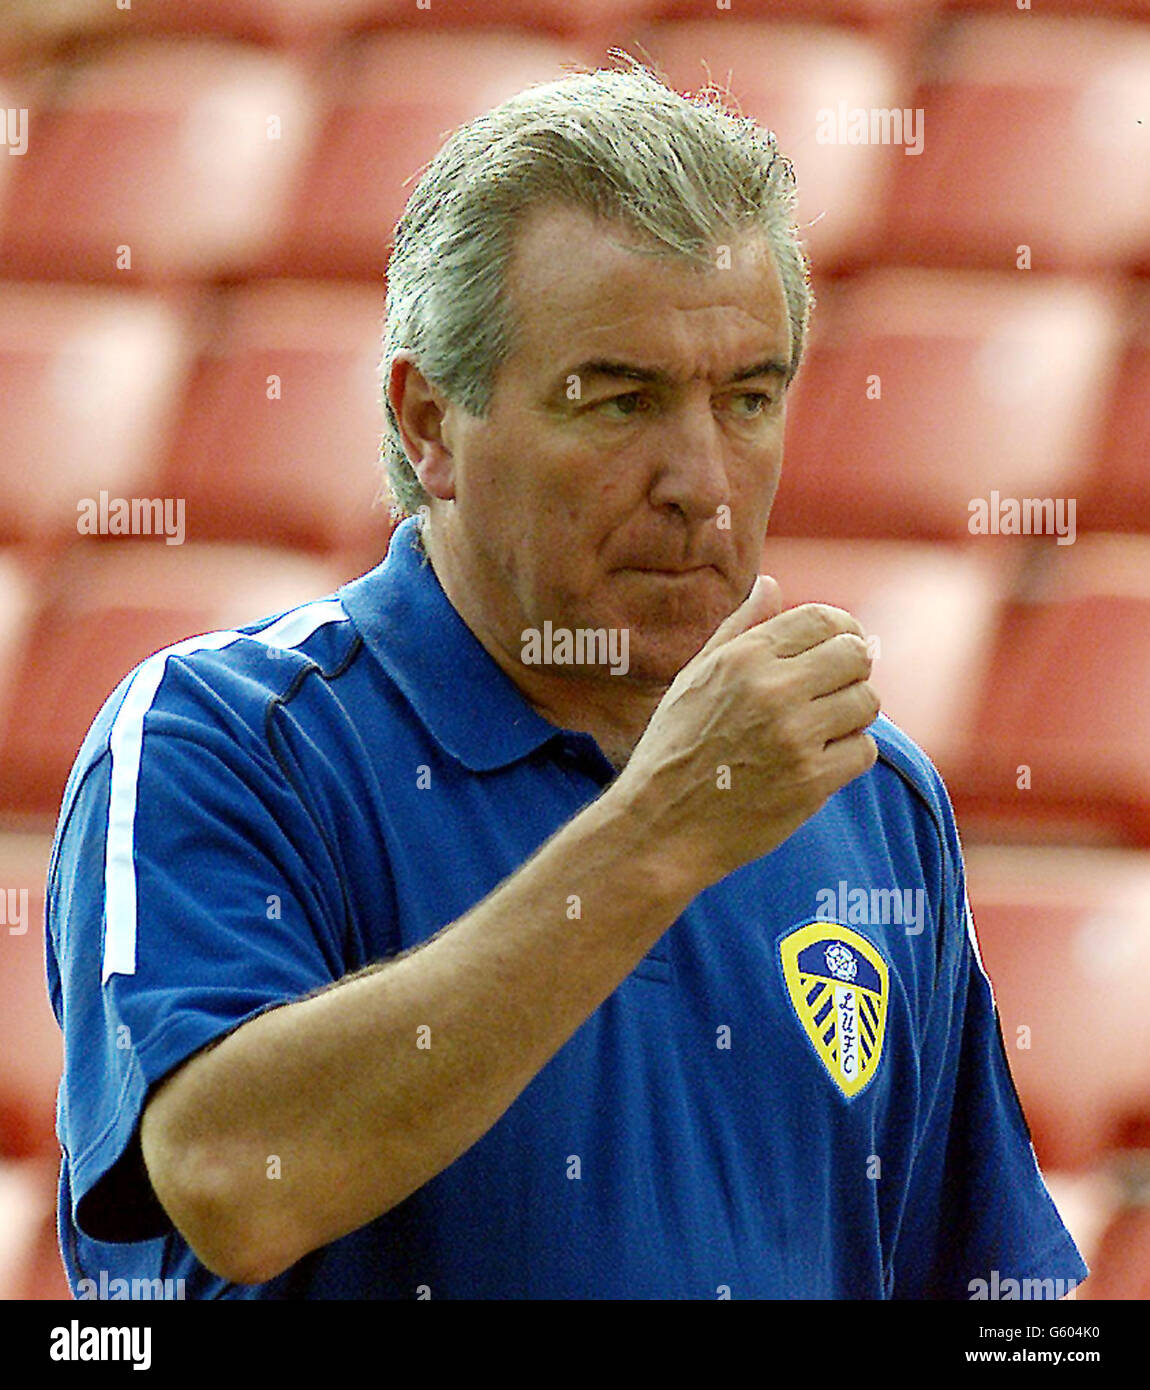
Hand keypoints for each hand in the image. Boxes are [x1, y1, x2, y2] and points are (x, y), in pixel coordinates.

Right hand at [616, 575, 880, 885]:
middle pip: (855, 656)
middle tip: (835, 690)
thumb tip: (771, 584)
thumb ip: (737, 629)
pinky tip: (819, 761)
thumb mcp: (693, 678)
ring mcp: (794, 737)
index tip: (840, 648)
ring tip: (824, 728)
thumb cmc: (673, 750)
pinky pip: (863, 751)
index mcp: (741, 658)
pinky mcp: (810, 782)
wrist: (659, 827)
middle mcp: (771, 690)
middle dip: (853, 670)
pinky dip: (848, 755)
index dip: (842, 630)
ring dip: (852, 715)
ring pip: (866, 703)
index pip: (821, 620)